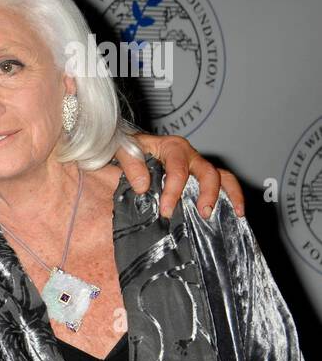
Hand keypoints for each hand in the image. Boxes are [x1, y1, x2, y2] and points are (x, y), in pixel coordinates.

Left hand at [117, 133, 244, 219]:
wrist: (132, 147)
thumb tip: (143, 186)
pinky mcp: (201, 176)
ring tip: (233, 213)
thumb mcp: (123, 149)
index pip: (178, 170)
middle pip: (208, 172)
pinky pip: (224, 183)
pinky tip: (236, 212)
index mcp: (172, 147)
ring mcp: (198, 166)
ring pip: (222, 176)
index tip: (165, 210)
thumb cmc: (130, 148)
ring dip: (230, 194)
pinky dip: (233, 195)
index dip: (173, 191)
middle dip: (208, 193)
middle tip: (203, 213)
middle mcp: (190, 155)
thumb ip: (130, 164)